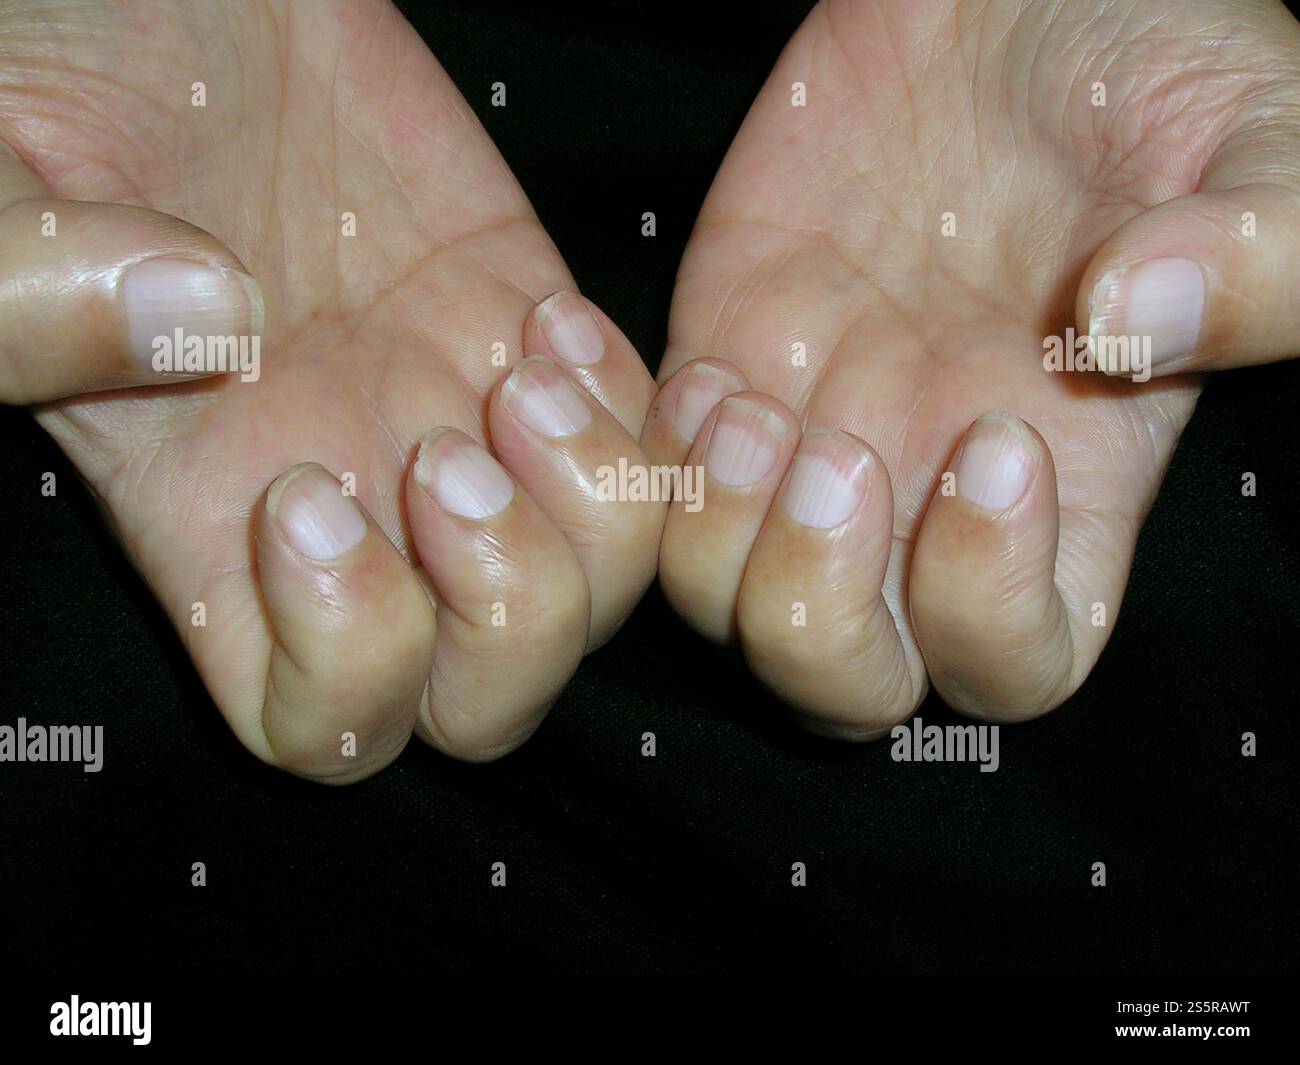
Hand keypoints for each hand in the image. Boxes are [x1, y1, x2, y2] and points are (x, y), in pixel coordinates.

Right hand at [0, 0, 663, 779]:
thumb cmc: (60, 78)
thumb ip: (34, 288)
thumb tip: (203, 324)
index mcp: (212, 512)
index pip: (325, 723)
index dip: (351, 665)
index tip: (306, 500)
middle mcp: (354, 494)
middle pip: (492, 692)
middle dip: (509, 608)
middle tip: (448, 458)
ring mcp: (454, 415)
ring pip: (595, 585)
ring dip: (593, 510)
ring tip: (524, 374)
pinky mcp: (527, 329)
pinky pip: (639, 445)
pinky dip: (632, 413)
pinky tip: (550, 316)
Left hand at [644, 0, 1299, 733]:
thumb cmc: (1148, 65)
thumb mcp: (1269, 141)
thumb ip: (1259, 257)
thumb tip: (1135, 322)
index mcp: (1066, 486)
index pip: (1011, 662)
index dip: (986, 605)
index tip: (994, 443)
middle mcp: (923, 488)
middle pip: (842, 680)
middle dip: (814, 609)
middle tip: (836, 453)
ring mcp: (810, 434)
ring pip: (720, 603)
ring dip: (712, 535)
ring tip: (743, 402)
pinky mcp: (723, 360)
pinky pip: (646, 478)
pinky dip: (628, 452)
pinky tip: (652, 361)